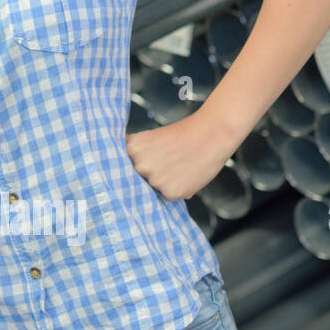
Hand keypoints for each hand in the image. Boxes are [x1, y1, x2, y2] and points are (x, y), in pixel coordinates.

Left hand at [125, 110, 239, 200]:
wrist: (211, 135)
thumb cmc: (182, 135)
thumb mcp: (151, 138)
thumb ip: (137, 153)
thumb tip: (117, 164)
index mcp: (132, 149)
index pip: (124, 163)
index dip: (135, 163)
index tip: (145, 161)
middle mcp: (140, 165)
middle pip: (138, 177)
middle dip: (150, 172)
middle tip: (169, 161)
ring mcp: (155, 180)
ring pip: (154, 186)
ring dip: (163, 181)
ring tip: (179, 165)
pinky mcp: (170, 193)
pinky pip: (168, 194)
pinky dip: (177, 188)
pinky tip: (186, 174)